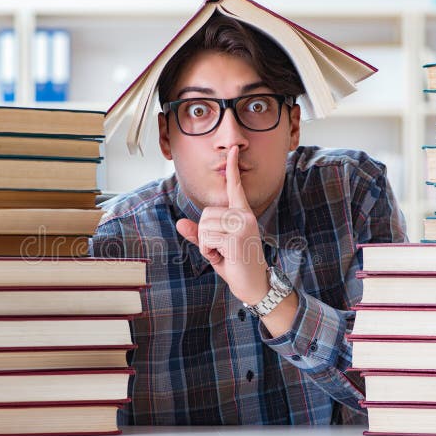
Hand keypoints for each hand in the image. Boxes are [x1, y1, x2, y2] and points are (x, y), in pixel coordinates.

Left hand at [176, 145, 269, 303]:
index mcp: (242, 215)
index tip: (234, 149)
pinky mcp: (236, 237)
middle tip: (219, 249)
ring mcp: (242, 226)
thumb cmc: (236, 265)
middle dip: (204, 234)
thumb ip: (199, 234)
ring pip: (204, 226)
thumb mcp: (215, 247)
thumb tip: (180, 222)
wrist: (255, 286)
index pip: (235, 187)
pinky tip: (223, 258)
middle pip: (205, 214)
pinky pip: (206, 239)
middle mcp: (244, 216)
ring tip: (223, 254)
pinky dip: (208, 252)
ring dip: (206, 244)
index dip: (232, 168)